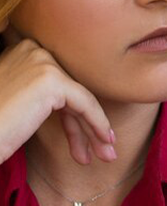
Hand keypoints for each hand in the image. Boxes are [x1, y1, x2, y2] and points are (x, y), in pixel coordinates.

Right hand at [0, 38, 115, 166]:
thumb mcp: (20, 102)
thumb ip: (42, 95)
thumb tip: (76, 107)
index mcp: (23, 52)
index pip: (60, 84)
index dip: (74, 114)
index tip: (86, 138)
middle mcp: (32, 50)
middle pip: (71, 93)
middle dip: (86, 125)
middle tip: (102, 150)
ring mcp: (42, 63)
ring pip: (80, 99)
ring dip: (94, 130)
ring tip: (107, 155)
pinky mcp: (51, 80)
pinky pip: (85, 104)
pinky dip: (97, 123)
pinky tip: (104, 141)